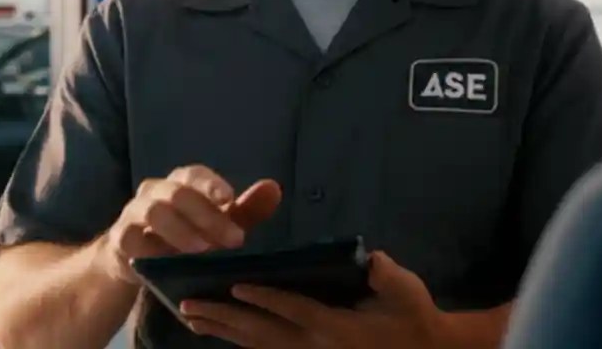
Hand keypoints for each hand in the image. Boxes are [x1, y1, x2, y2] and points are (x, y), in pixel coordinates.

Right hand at [96, 166, 280, 283]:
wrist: (137, 258)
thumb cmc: (186, 234)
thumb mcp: (218, 224)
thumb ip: (246, 209)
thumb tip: (274, 188)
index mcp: (181, 182)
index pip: (195, 175)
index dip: (211, 185)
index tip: (230, 200)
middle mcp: (156, 191)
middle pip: (178, 193)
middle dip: (207, 215)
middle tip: (234, 240)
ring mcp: (134, 213)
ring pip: (153, 211)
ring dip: (180, 230)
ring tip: (202, 250)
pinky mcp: (121, 238)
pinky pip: (130, 237)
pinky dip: (148, 248)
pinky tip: (165, 261)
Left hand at [181, 251, 447, 347]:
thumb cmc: (412, 315)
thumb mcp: (406, 291)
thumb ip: (388, 275)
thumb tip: (372, 260)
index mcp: (338, 328)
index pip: (296, 311)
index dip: (267, 299)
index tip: (236, 286)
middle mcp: (316, 346)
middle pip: (262, 333)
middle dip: (225, 318)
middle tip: (189, 306)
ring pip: (257, 345)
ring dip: (223, 331)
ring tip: (190, 319)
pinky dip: (239, 340)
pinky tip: (217, 330)